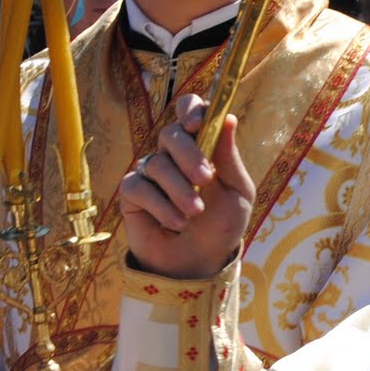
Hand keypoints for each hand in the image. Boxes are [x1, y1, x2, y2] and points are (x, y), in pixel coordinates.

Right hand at [120, 93, 253, 280]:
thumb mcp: (237, 192)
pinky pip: (138, 187)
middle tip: (205, 179)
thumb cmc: (222, 224)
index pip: (190, 111)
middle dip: (189, 155)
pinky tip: (176, 223)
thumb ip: (229, 158)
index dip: (190, 110)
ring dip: (179, 190)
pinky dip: (160, 206)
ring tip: (195, 213)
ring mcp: (150, 171)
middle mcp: (173, 154)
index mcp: (202, 146)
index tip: (197, 123)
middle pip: (171, 134)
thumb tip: (228, 118)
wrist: (202, 260)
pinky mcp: (131, 193)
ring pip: (156, 164)